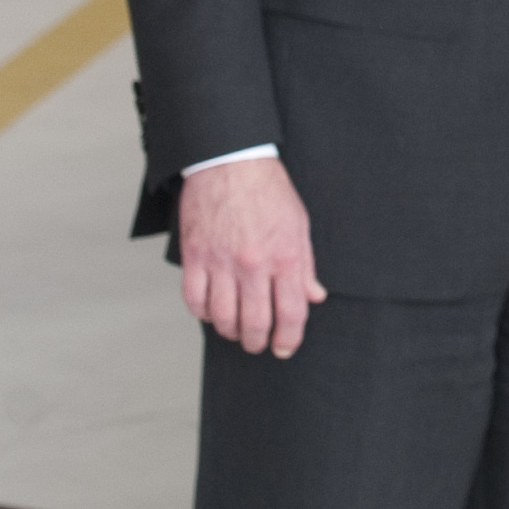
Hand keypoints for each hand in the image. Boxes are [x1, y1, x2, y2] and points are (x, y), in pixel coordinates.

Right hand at [178, 154, 324, 355]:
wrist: (230, 160)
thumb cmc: (268, 190)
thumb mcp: (299, 224)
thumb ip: (306, 265)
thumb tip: (314, 296)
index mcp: (285, 256)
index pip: (290, 313)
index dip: (289, 339)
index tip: (284, 348)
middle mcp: (253, 264)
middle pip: (256, 323)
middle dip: (258, 342)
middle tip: (258, 343)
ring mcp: (221, 261)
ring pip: (223, 318)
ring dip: (230, 332)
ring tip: (235, 330)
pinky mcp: (195, 255)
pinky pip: (194, 300)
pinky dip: (203, 313)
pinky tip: (211, 310)